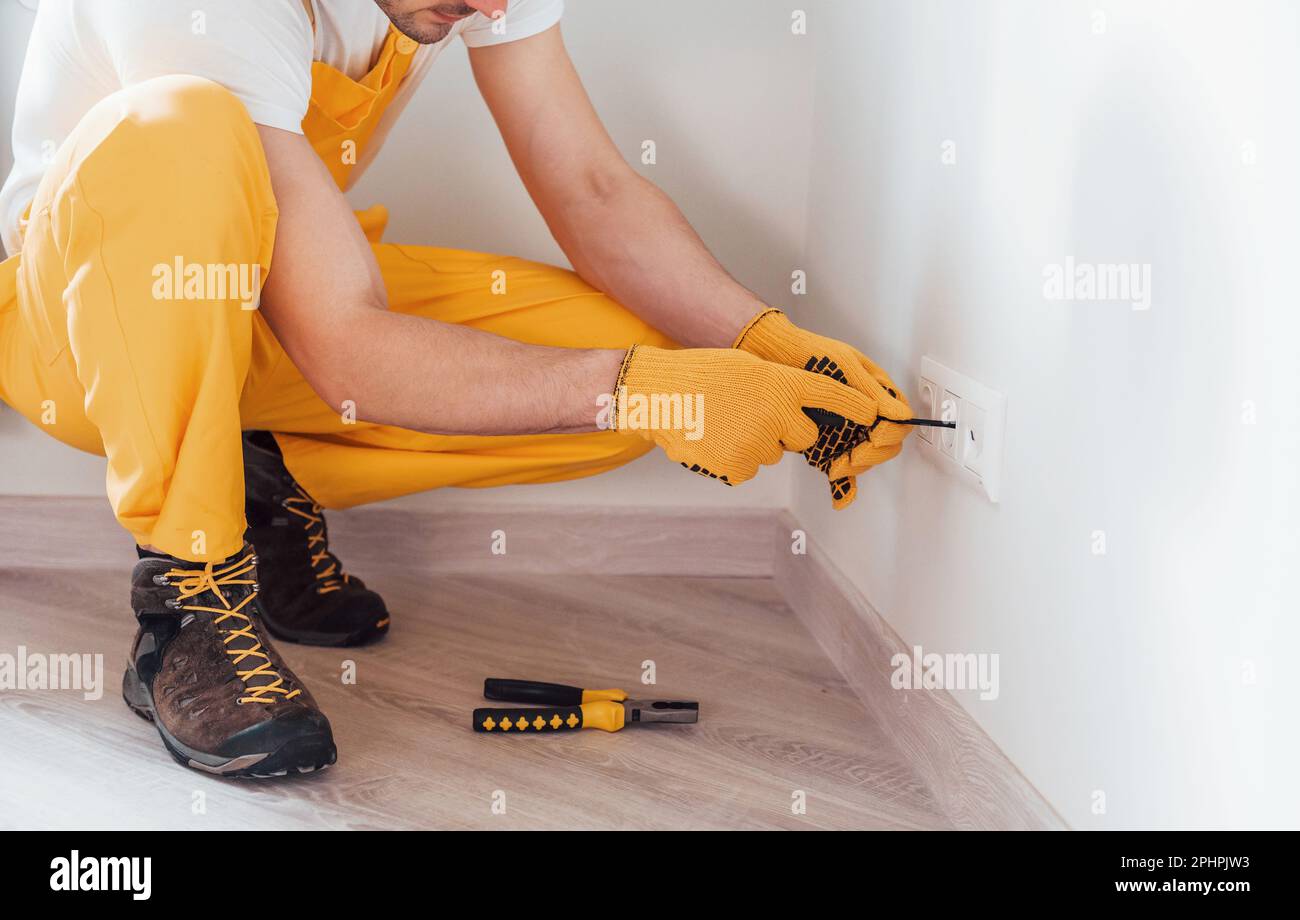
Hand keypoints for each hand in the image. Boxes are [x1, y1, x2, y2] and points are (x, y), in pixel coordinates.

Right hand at [609, 345, 882, 486]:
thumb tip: (793, 413)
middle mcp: (776, 414)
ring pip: (772, 453)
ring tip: (722, 423)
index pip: (829, 395)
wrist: (659, 394)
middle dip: (786, 431)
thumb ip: (778, 388)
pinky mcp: (739, 468)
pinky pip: (748, 468)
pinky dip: (733, 458)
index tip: (873, 414)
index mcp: (781, 383)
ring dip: (754, 443)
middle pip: (804, 436)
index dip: (853, 406)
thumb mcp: (747, 368)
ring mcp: (758, 444)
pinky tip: (713, 439)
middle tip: (751, 415)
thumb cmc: (700, 375)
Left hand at [734, 309, 911, 506]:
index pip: (899, 422)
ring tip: (836, 467)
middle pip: (885, 446)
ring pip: (863, 460)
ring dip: (855, 469)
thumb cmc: (809, 353)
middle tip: (853, 456)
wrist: (770, 357)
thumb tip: (901, 415)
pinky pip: (839, 469)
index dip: (892, 432)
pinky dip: (842, 487)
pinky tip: (839, 498)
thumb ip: (871, 391)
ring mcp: (844, 430)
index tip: (875, 435)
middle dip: (873, 455)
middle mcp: (862, 414)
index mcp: (876, 394)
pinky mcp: (823, 444)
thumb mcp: (845, 366)